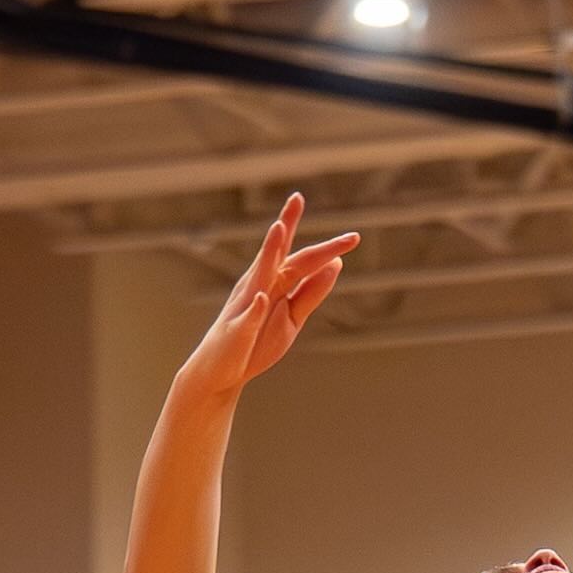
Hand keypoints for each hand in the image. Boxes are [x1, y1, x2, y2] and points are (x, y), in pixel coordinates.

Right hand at [176, 195, 358, 398]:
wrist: (221, 373)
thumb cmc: (255, 343)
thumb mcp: (292, 318)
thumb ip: (311, 293)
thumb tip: (335, 264)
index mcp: (274, 282)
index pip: (299, 256)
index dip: (323, 245)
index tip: (351, 235)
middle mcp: (258, 286)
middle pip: (280, 255)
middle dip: (288, 229)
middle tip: (297, 199)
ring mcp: (246, 306)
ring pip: (260, 275)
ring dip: (269, 252)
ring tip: (279, 229)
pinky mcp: (237, 331)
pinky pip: (248, 318)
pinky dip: (256, 309)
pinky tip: (265, 296)